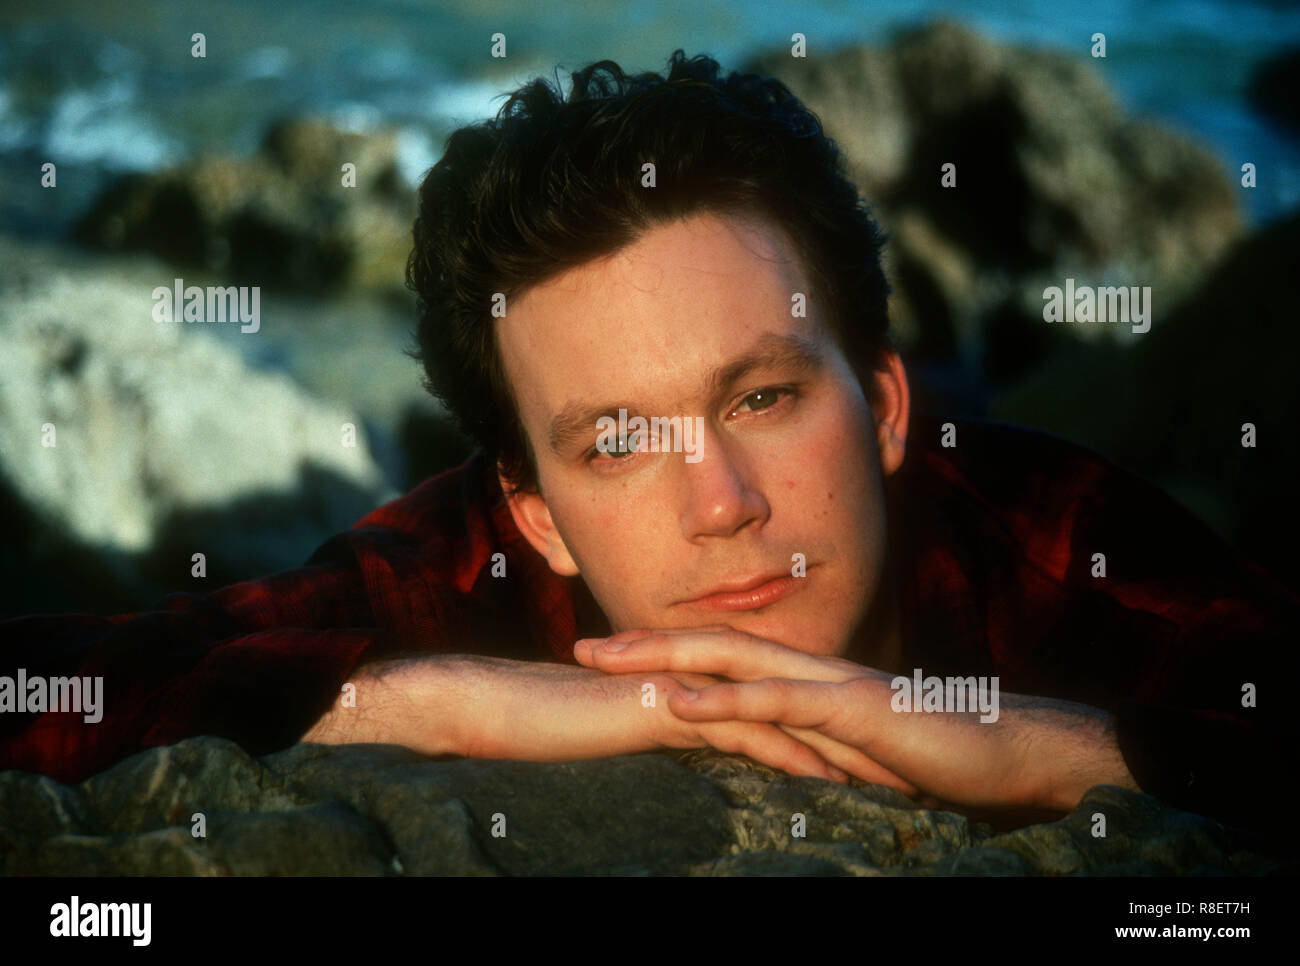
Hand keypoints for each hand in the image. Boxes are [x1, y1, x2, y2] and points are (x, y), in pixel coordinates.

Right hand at [301, 652, 854, 783]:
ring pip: (781, 716)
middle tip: (902, 760)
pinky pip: (742, 734)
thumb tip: (687, 756)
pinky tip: (824, 781)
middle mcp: (703, 678)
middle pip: (794, 704)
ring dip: (834, 748)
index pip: (774, 704)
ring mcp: (691, 688)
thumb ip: (660, 737)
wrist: (502, 707)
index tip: (869, 756)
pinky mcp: (672, 709)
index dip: (823, 728)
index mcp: (699, 682)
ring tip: (886, 777)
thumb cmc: (551, 725)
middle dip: (848, 735)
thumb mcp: (622, 734)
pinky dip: (787, 757)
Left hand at [574, 627, 1139, 810]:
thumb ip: (809, 745)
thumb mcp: (855, 753)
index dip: (667, 653)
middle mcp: (812, 670)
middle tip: (581, 647)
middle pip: (713, 645)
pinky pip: (780, 701)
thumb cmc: (934, 755)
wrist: (1008, 753)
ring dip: (666, 657)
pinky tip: (682, 701)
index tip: (613, 659)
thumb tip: (768, 757)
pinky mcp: (854, 710)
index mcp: (808, 680)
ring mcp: (831, 685)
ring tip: (609, 659)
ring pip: (735, 660)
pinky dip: (726, 699)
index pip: (725, 658)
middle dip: (645, 643)